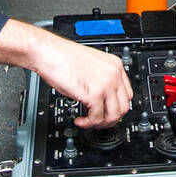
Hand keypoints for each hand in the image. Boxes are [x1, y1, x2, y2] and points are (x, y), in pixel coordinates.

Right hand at [0, 20, 133, 128]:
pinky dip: (88, 123)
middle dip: (110, 118)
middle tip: (98, 121)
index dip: (117, 107)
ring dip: (100, 123)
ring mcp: (106, 84)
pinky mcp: (94, 94)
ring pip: (114, 115)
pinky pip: (97, 118)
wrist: (48, 52)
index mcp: (115, 65)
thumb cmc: (62, 57)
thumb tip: (102, 97)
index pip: (127, 94)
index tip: (107, 112)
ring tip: (88, 122)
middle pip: (124, 106)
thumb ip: (100, 78)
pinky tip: (80, 120)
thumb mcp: (90, 66)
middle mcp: (114, 74)